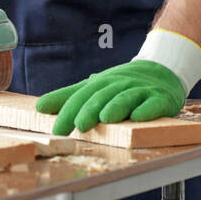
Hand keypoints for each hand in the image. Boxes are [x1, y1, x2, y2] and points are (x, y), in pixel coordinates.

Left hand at [35, 60, 185, 135]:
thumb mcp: (94, 87)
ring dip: (116, 107)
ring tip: (105, 118)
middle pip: (102, 96)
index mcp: (101, 83)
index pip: (82, 96)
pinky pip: (153, 103)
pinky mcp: (160, 98)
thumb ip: (68, 97)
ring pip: (126, 98)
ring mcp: (140, 91)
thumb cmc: (121, 85)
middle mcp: (119, 85)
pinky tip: (138, 116)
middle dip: (90, 110)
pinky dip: (146, 110)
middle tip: (79, 125)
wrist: (161, 70)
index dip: (69, 111)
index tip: (57, 129)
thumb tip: (39, 107)